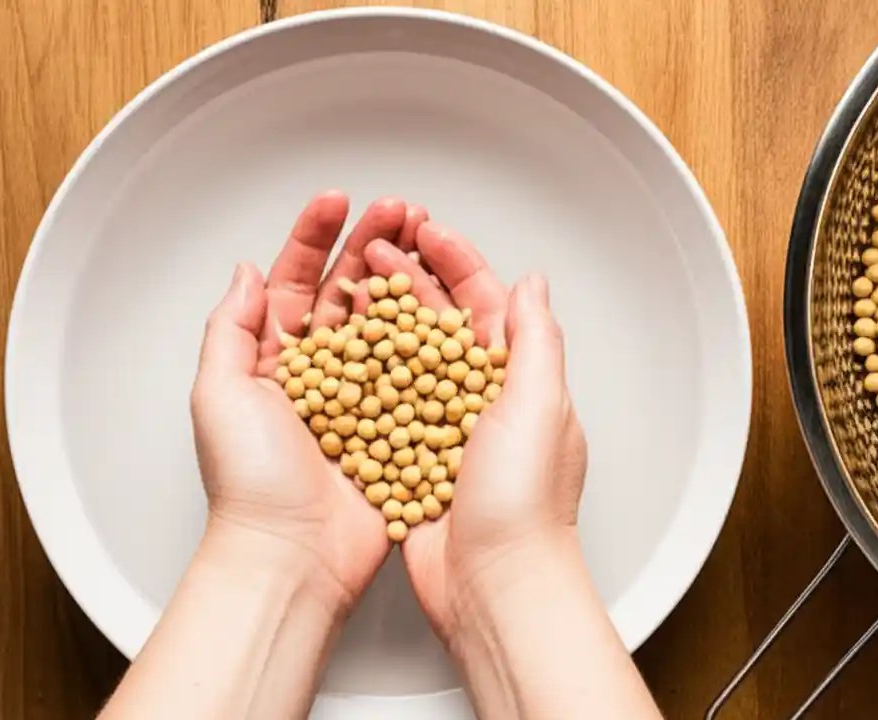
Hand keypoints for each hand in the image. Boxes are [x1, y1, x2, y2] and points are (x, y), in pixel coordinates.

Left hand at [190, 190, 429, 609]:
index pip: (294, 282)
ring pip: (385, 322)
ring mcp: (360, 397)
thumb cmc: (250, 483)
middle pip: (347, 292)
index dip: (315, 236)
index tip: (337, 201)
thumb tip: (246, 271)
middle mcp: (318, 374)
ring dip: (405, 277)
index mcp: (271, 360)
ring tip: (424, 240)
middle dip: (371, 244)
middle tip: (397, 209)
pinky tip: (444, 304)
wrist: (294, 553)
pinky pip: (415, 371)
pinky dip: (430, 336)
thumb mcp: (219, 392)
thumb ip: (232, 327)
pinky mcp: (395, 424)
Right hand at [354, 223, 587, 639]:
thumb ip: (535, 340)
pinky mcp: (411, 460)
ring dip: (380, 318)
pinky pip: (382, 406)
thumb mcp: (540, 405)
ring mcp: (444, 430)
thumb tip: (533, 282)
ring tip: (349, 283)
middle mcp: (482, 401)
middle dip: (409, 278)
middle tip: (374, 244)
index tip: (423, 228)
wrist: (492, 585)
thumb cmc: (523, 503)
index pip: (485, 302)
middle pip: (440, 322)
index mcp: (520, 380)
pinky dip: (361, 376)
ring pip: (406, 358)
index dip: (455, 260)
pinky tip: (337, 352)